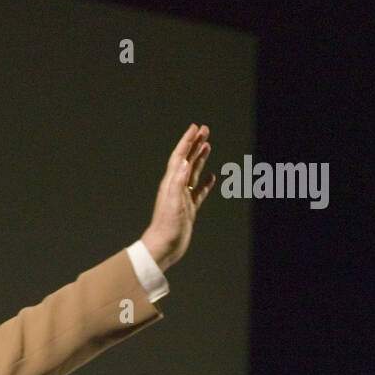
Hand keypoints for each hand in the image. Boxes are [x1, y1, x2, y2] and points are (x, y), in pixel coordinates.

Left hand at [141, 123, 214, 270]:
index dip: (187, 141)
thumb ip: (178, 181)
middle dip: (195, 144)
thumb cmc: (166, 227)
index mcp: (171, 182)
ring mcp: (182, 197)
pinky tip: (211, 177)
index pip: (180, 156)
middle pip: (187, 160)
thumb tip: (185, 161)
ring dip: (200, 158)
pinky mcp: (188, 208)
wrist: (163, 247)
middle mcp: (175, 187)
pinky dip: (205, 182)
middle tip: (205, 130)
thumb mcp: (173, 202)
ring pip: (193, 172)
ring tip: (207, 145)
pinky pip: (199, 191)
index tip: (195, 127)